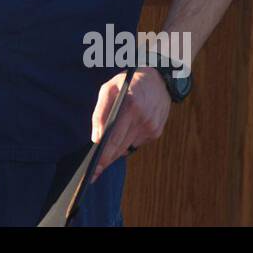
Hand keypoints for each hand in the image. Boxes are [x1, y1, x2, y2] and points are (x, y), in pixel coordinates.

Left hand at [89, 67, 169, 183]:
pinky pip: (136, 143)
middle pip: (120, 147)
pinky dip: (127, 142)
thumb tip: (96, 138)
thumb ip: (100, 112)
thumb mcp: (109, 88)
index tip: (93, 168)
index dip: (102, 155)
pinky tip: (121, 138)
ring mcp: (152, 127)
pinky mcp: (156, 132)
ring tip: (102, 158)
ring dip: (115, 152)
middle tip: (93, 172)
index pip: (113, 138)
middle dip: (105, 160)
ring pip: (127, 147)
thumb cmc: (129, 82)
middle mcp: (143, 119)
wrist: (159, 79)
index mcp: (130, 106)